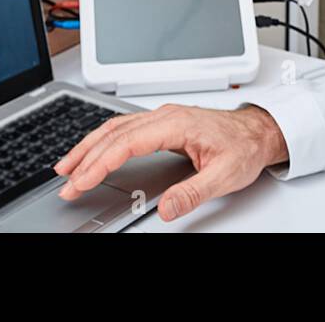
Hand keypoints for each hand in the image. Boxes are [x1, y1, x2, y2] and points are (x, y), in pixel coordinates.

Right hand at [53, 103, 288, 221]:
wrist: (260, 131)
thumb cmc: (244, 147)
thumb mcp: (225, 175)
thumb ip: (194, 193)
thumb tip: (166, 209)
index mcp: (177, 124)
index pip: (127, 143)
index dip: (101, 163)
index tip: (83, 180)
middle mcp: (166, 116)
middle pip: (114, 133)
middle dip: (85, 157)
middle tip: (65, 181)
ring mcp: (163, 117)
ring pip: (116, 127)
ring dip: (89, 146)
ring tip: (67, 167)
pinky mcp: (163, 123)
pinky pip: (125, 128)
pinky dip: (103, 141)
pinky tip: (93, 152)